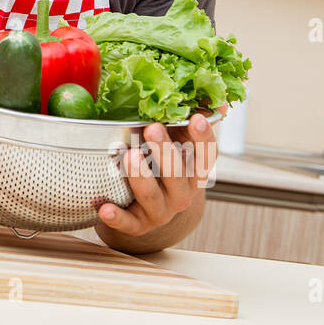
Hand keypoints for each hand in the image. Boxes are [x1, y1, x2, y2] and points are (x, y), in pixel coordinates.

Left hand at [95, 105, 222, 238]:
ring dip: (142, 178)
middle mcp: (182, 194)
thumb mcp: (179, 143)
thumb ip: (192, 119)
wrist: (147, 208)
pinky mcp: (138, 225)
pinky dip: (117, 217)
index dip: (203, 137)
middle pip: (178, 176)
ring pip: (154, 197)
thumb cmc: (163, 167)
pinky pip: (128, 223)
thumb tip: (218, 99)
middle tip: (152, 127)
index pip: (207, 156)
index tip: (196, 117)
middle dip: (166, 152)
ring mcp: (161, 211)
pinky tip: (104, 208)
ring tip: (130, 156)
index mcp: (195, 172)